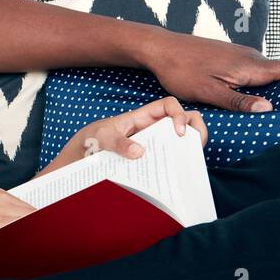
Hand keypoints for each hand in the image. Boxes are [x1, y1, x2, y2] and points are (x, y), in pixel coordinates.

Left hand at [71, 96, 207, 160]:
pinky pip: (171, 157)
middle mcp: (153, 127)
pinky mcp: (152, 157)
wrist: (83, 154)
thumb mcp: (101, 137)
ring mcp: (154, 142)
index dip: (179, 114)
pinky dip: (176, 163)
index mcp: (143, 116)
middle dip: (196, 131)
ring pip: (182, 140)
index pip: (169, 105)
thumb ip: (117, 143)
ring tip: (187, 163)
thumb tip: (140, 152)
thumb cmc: (92, 138)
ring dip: (189, 149)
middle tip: (194, 148)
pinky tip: (173, 175)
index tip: (178, 133)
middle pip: (186, 120)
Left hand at [141, 33, 279, 112]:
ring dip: (268, 88)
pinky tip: (247, 96)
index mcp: (250, 66)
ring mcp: (240, 55)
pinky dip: (253, 82)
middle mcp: (250, 57)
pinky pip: (251, 70)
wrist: (160, 48)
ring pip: (265, 73)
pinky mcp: (230, 57)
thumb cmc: (181, 70)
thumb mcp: (209, 92)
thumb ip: (238, 101)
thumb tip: (268, 108)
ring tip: (267, 107)